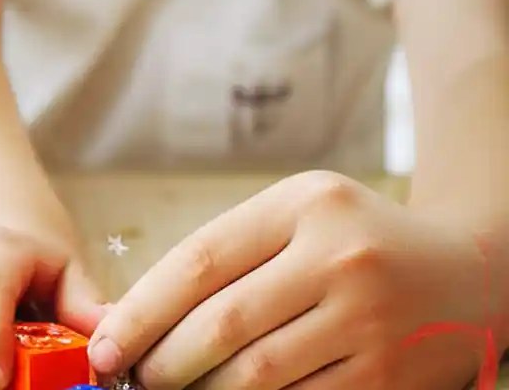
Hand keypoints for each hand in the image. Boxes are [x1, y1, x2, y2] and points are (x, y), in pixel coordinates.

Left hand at [89, 170, 503, 388]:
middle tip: (135, 376)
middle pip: (222, 325)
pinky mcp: (388, 377)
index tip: (106, 343)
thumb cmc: (356, 241)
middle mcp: (339, 259)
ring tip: (174, 389)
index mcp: (304, 206)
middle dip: (163, 361)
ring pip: (256, 375)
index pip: (199, 262)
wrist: (469, 269)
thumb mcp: (298, 216)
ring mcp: (368, 322)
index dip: (142, 310)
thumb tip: (139, 316)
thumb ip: (228, 253)